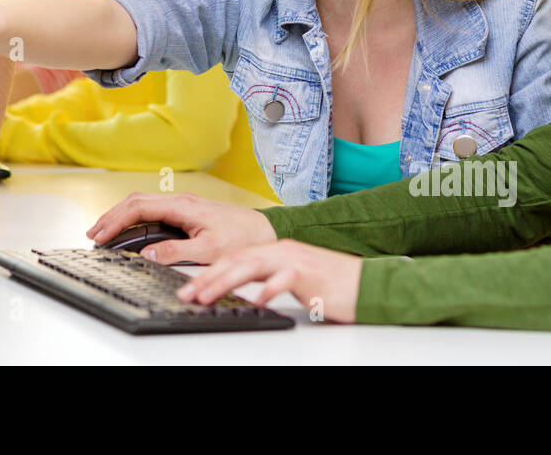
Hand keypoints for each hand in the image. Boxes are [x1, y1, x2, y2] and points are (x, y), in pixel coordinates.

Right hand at [86, 192, 276, 264]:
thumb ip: (177, 252)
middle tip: (93, 234)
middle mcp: (180, 201)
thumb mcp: (209, 251)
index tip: (100, 236)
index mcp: (182, 206)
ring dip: (120, 216)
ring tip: (103, 232)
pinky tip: (128, 229)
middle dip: (111, 217)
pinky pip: (151, 209)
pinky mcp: (185, 211)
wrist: (263, 230)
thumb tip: (148, 255)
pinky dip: (133, 217)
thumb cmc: (241, 238)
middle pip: (135, 201)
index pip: (138, 207)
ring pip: (142, 204)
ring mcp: (182, 205)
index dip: (115, 221)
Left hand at [177, 239, 361, 322]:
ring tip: (207, 296)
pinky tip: (258, 299)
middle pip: (236, 261)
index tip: (189, 289)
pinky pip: (285, 280)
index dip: (208, 273)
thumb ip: (267, 278)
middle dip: (207, 278)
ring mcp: (294, 261)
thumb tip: (241, 287)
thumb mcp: (290, 278)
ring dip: (226, 282)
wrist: (363, 282)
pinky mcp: (308, 273)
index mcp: (274, 251)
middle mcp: (280, 251)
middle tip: (187, 295)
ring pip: (252, 267)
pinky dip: (270, 288)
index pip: (234, 259)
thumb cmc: (328, 284)